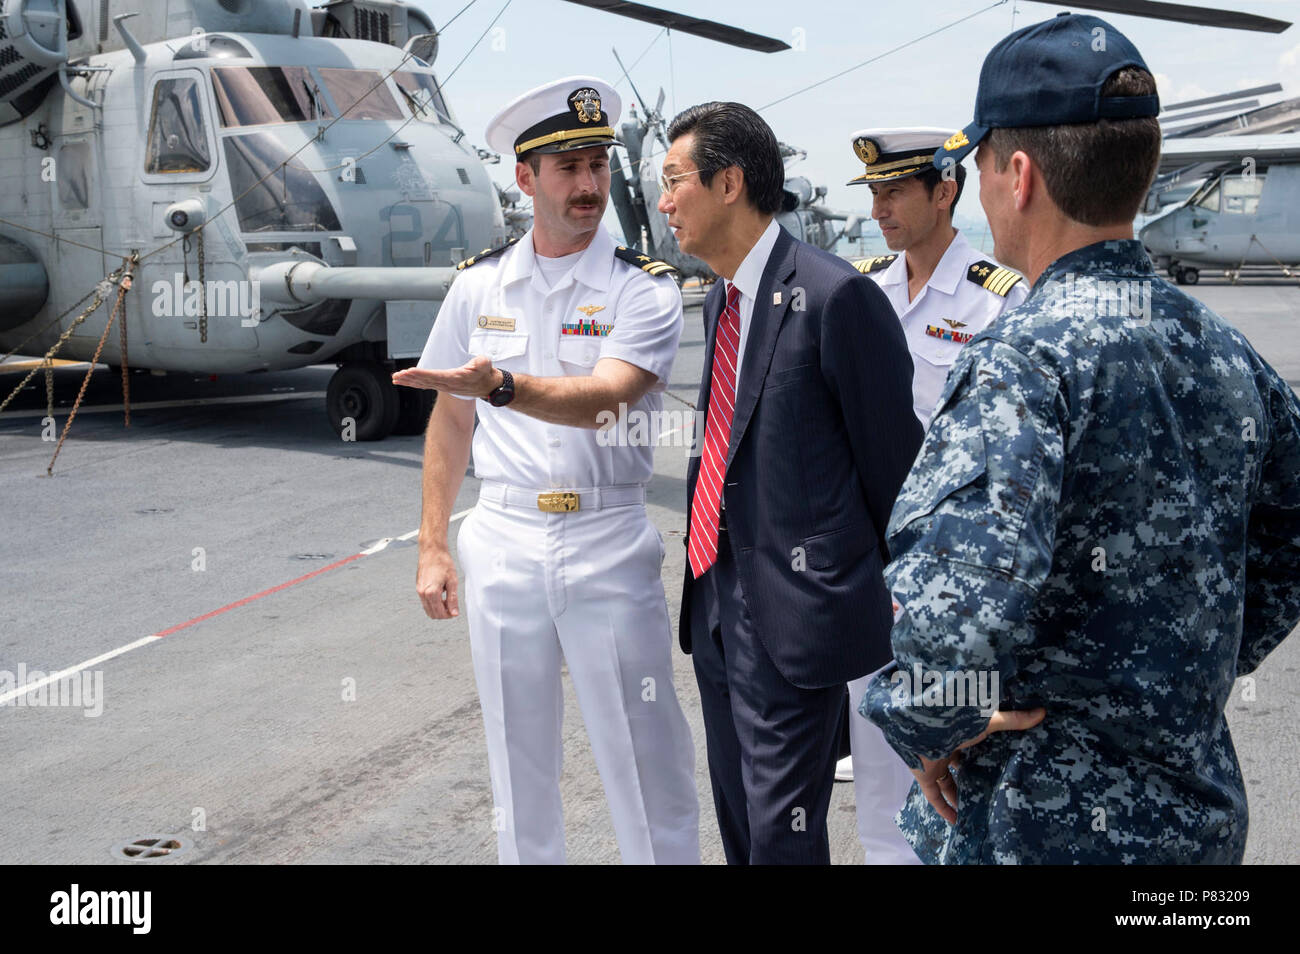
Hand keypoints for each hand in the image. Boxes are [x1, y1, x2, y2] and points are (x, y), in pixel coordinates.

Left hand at [393, 356, 501, 397]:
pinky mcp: (443, 386)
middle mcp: (448, 384)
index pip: (436, 376)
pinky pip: (425, 385)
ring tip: (395, 378)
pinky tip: (404, 381)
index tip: (410, 371)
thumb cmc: (486, 373)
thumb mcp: (487, 365)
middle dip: (410, 378)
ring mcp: (444, 386)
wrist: (489, 386)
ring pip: (423, 384)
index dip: (422, 374)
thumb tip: (480, 361)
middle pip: (425, 381)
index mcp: (456, 378)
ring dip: (409, 381)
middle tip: (396, 376)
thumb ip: (482, 363)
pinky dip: (413, 383)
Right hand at [416, 547, 459, 618]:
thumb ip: (452, 599)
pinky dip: (433, 603)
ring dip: (437, 609)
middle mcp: (422, 593)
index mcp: (431, 592)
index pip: (439, 613)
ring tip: (447, 601)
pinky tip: (441, 596)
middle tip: (452, 608)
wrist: (432, 550)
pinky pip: (425, 601)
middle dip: (443, 614)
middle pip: (432, 614)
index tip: (455, 612)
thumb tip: (454, 613)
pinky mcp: (418, 587)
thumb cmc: (443, 563)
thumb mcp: (452, 581)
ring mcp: (419, 590)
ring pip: (427, 609)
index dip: (449, 615)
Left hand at [911, 708, 1045, 823]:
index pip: (970, 745)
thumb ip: (1012, 720)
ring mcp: (933, 762)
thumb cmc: (956, 719)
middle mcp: (944, 747)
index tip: (994, 764)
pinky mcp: (924, 776)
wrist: (923, 724)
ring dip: (958, 796)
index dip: (980, 754)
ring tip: (976, 810)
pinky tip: (956, 821)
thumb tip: (1042, 713)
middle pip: (957, 765)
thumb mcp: (988, 721)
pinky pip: (933, 796)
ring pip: (946, 783)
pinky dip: (943, 809)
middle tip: (987, 791)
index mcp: (958, 733)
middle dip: (970, 777)